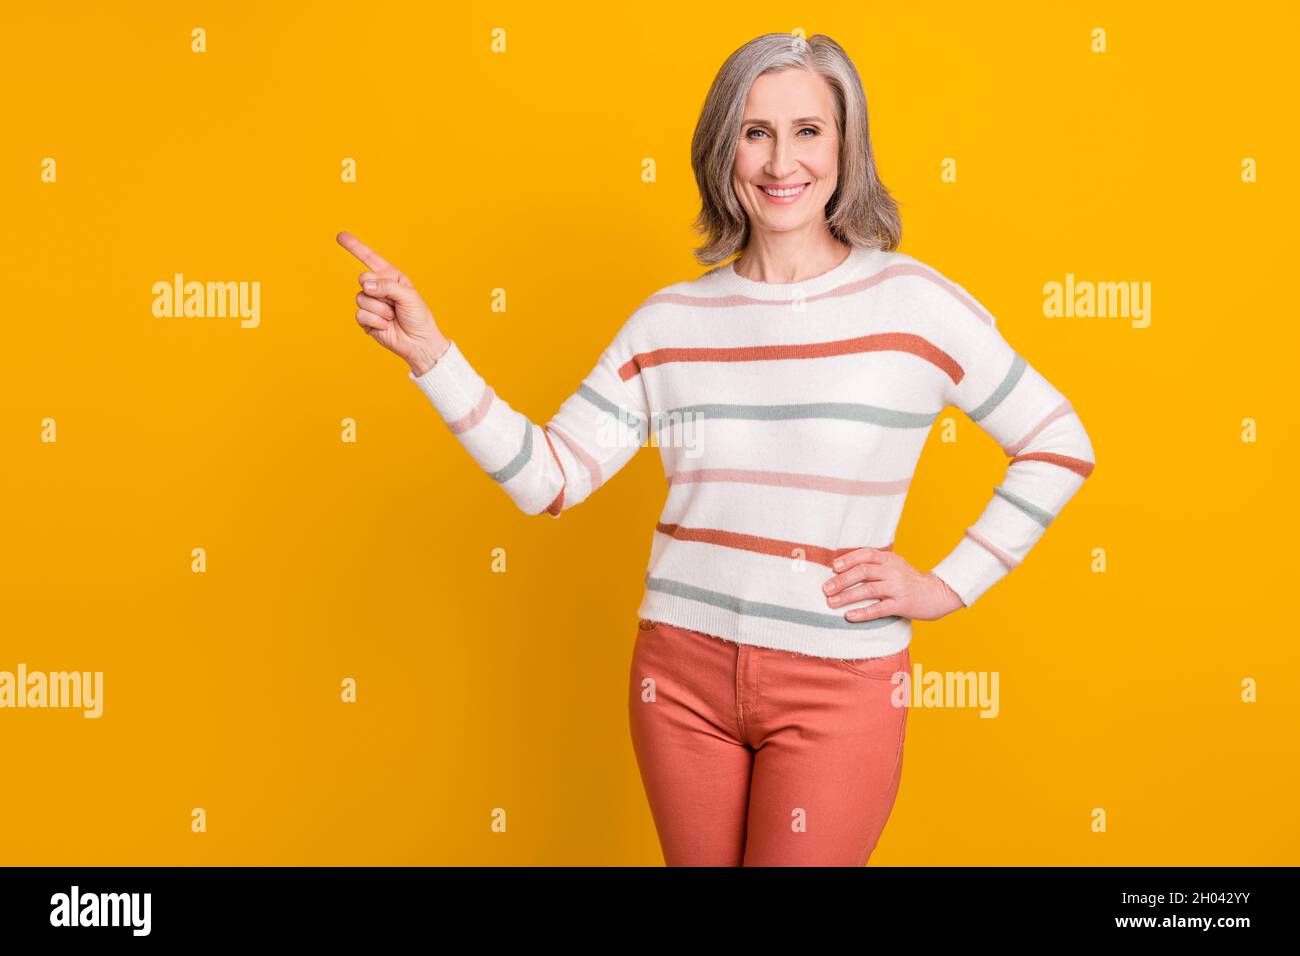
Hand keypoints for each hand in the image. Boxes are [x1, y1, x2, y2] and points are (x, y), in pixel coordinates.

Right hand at [336, 230, 449, 374]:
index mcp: (390, 277)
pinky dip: (375, 321)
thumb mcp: (408, 295)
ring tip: (392, 317)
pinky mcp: (366, 320)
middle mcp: (378, 288)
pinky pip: (360, 315)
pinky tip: (386, 326)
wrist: (418, 343)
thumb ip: (387, 286)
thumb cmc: (418, 317)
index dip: (355, 247)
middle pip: (363, 279)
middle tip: (393, 304)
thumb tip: (364, 285)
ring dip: (380, 310)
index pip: (370, 259)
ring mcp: (370, 304)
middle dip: (379, 291)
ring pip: (361, 298)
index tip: (340, 236)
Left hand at [821, 547, 964, 622]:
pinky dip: (862, 613)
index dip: (848, 559)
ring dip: (847, 596)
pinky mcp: (902, 605)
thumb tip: (842, 568)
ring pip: (868, 590)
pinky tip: (849, 616)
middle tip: (825, 589)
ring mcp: (898, 588)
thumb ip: (874, 564)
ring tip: (831, 602)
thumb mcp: (894, 566)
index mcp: (890, 559)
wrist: (938, 593)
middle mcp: (893, 571)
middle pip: (864, 572)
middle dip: (842, 580)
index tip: (833, 567)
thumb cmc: (909, 580)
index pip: (866, 554)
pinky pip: (879, 609)